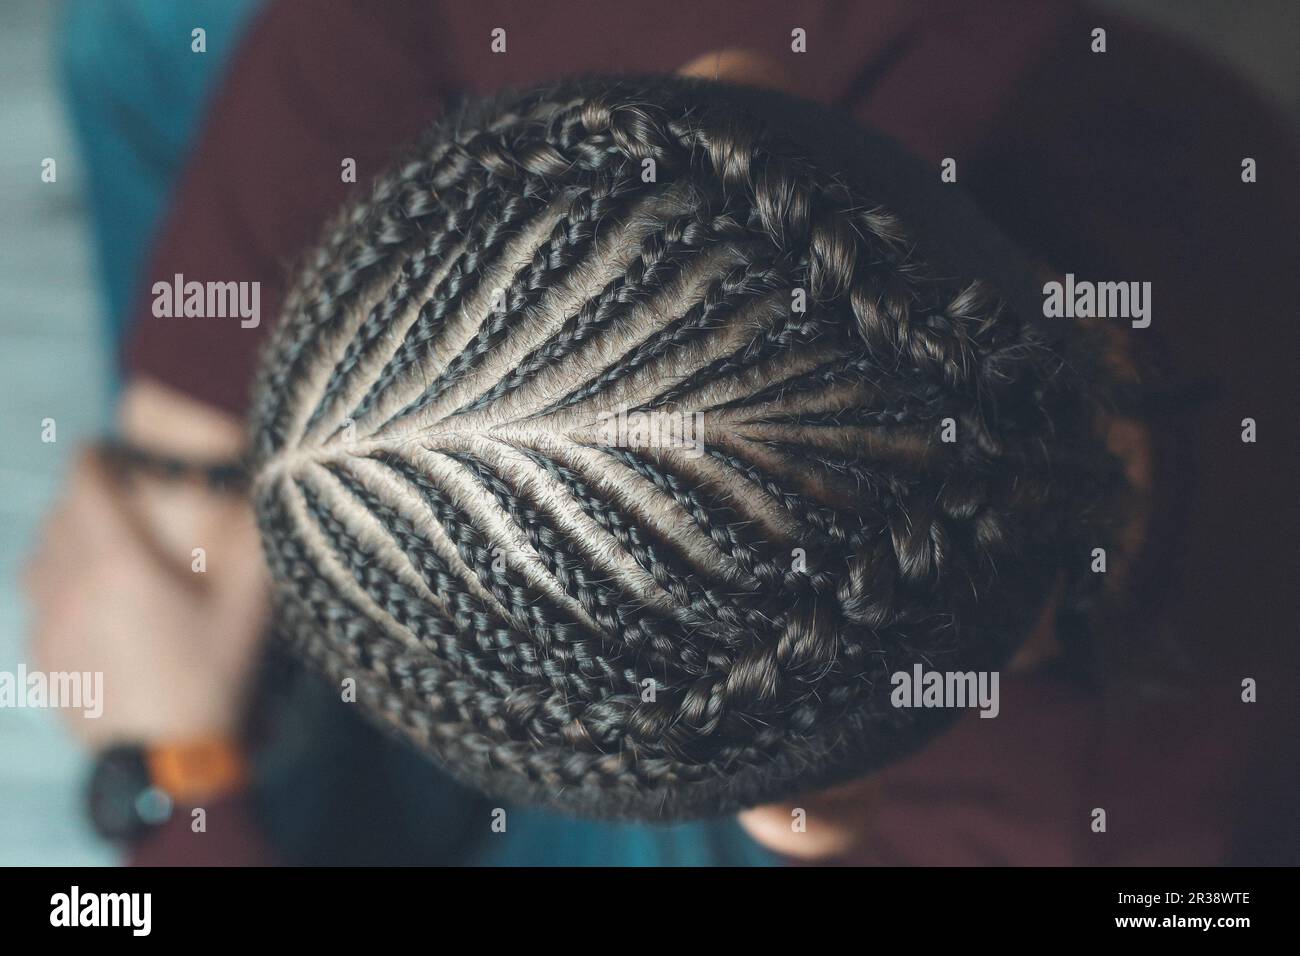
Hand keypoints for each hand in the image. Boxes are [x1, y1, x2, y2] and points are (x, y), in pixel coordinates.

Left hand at [24, 446, 267, 748]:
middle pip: (60, 515)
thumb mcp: (246, 608)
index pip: (85, 483)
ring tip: (100, 549)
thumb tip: (262, 493)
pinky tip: (91, 603)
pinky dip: (58, 587)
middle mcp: (70, 584)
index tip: (114, 454)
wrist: (165, 758)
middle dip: (86, 499)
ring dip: (66, 541)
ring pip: (39, 558)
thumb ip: (252, 545)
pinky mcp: (41, 656)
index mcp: (117, 562)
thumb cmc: (210, 674)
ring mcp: (48, 622)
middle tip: (119, 500)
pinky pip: (38, 602)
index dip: (98, 460)